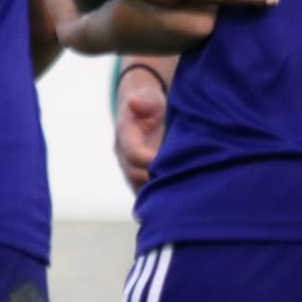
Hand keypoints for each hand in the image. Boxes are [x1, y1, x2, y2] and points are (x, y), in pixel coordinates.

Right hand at [114, 68, 167, 192]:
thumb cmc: (149, 102)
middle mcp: (123, 155)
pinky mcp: (138, 177)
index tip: (162, 163)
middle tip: (177, 185)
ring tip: (177, 198)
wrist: (141, 110)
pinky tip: (175, 204)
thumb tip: (133, 102)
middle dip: (153, 180)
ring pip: (137, 187)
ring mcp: (129, 168)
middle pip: (134, 175)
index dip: (146, 160)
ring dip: (155, 194)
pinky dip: (156, 200)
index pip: (132, 153)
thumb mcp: (148, 97)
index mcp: (124, 135)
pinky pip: (144, 193)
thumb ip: (143, 101)